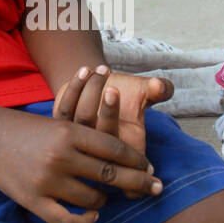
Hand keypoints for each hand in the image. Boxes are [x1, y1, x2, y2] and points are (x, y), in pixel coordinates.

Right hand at [0, 106, 162, 222]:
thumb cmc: (26, 129)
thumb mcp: (59, 123)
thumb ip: (86, 139)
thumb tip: (122, 158)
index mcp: (70, 132)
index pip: (115, 149)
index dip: (137, 161)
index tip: (150, 168)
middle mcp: (61, 156)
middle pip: (112, 174)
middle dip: (139, 183)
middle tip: (156, 188)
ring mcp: (47, 180)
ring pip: (93, 199)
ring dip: (106, 201)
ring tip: (108, 198)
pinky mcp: (33, 200)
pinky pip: (68, 221)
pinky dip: (86, 222)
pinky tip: (93, 216)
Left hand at [52, 63, 172, 158]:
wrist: (101, 88)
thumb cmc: (129, 93)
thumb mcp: (146, 91)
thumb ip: (159, 89)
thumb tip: (160, 86)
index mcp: (126, 150)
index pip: (125, 154)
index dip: (123, 136)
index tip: (115, 92)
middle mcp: (100, 149)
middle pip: (101, 136)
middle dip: (107, 111)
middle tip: (112, 87)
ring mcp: (79, 140)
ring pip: (81, 120)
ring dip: (90, 92)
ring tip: (103, 68)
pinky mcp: (62, 128)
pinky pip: (65, 109)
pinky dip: (74, 88)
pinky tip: (86, 70)